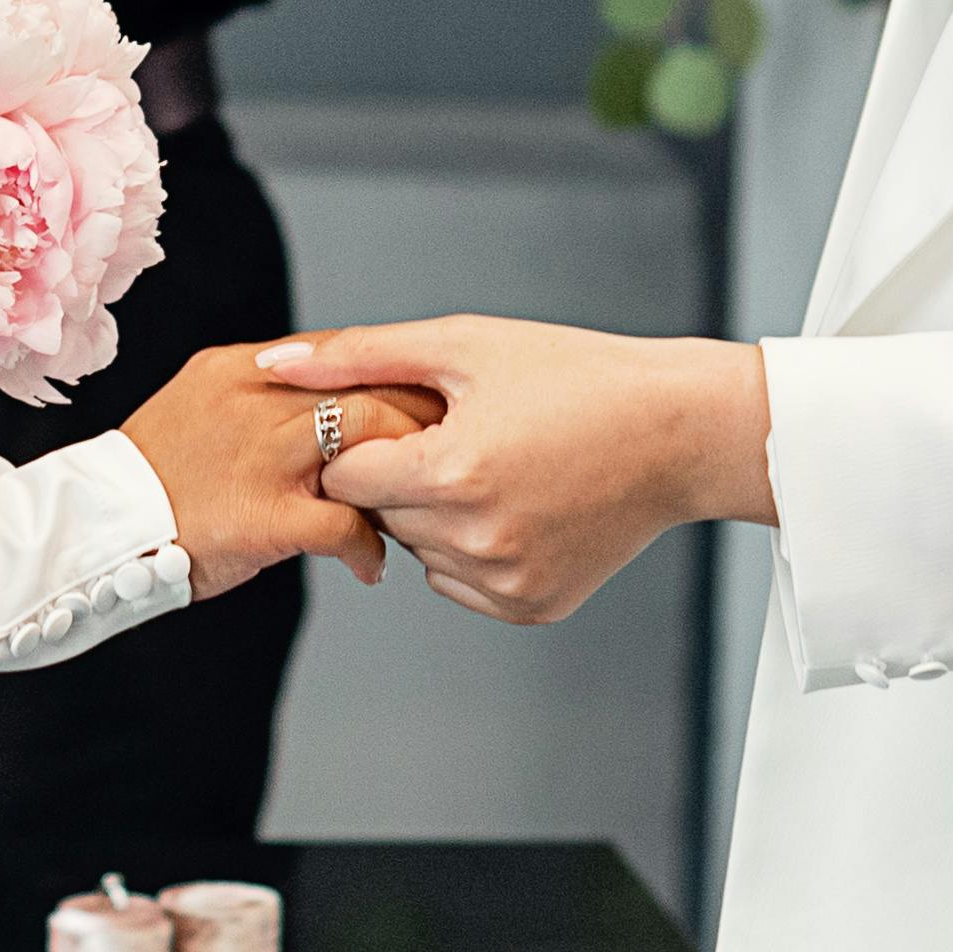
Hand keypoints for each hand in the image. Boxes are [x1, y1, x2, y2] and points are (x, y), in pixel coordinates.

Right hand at [119, 340, 434, 595]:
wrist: (94, 528)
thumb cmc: (155, 478)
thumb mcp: (200, 405)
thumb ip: (260, 397)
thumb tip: (326, 399)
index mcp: (239, 369)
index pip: (339, 352)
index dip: (391, 374)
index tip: (424, 398)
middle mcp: (256, 401)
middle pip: (368, 388)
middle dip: (418, 419)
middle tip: (448, 449)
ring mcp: (262, 457)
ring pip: (368, 440)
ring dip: (406, 474)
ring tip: (418, 503)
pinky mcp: (265, 517)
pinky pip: (346, 525)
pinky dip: (368, 547)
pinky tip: (370, 566)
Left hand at [278, 316, 773, 625]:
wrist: (678, 432)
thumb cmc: (576, 377)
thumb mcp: (463, 345)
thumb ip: (358, 355)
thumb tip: (274, 359)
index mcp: (451, 474)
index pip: (344, 475)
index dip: (366, 441)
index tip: (408, 418)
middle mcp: (476, 540)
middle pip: (379, 516)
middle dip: (400, 476)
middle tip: (462, 436)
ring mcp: (507, 582)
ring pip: (418, 552)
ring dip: (435, 514)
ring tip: (497, 465)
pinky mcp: (533, 606)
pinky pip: (460, 583)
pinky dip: (471, 549)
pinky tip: (517, 504)